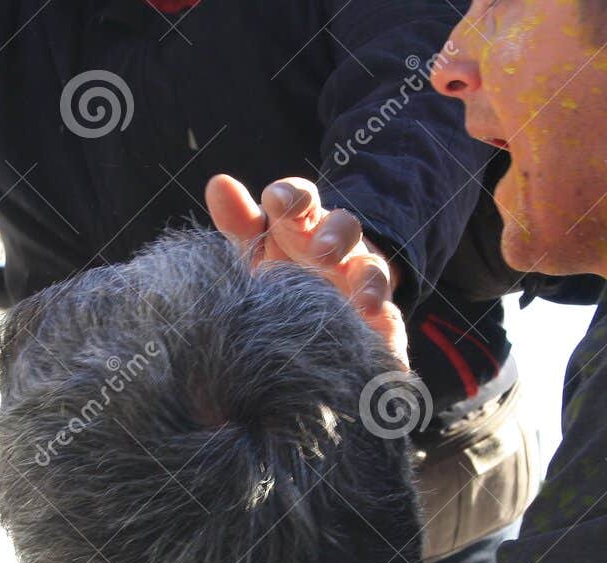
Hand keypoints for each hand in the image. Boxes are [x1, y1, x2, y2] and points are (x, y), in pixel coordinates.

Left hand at [206, 174, 409, 366]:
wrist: (317, 314)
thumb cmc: (282, 271)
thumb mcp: (257, 248)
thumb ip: (241, 222)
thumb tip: (219, 182)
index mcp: (304, 222)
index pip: (301, 199)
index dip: (292, 197)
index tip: (278, 202)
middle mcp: (337, 246)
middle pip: (344, 228)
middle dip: (335, 237)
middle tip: (321, 253)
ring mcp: (361, 280)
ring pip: (372, 271)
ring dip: (370, 283)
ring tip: (366, 304)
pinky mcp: (380, 318)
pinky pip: (388, 320)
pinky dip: (387, 329)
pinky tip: (381, 336)